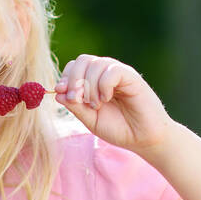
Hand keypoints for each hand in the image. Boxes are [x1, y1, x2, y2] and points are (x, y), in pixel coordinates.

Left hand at [54, 55, 172, 154]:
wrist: (143, 139)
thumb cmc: (119, 129)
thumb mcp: (90, 120)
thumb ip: (75, 107)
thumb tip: (57, 93)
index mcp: (94, 82)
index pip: (75, 66)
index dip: (65, 77)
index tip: (61, 92)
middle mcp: (106, 74)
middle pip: (83, 60)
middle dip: (74, 79)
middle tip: (77, 99)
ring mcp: (119, 74)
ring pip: (96, 64)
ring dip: (90, 86)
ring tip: (96, 105)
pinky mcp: (132, 77)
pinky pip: (112, 71)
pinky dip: (104, 85)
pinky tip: (106, 99)